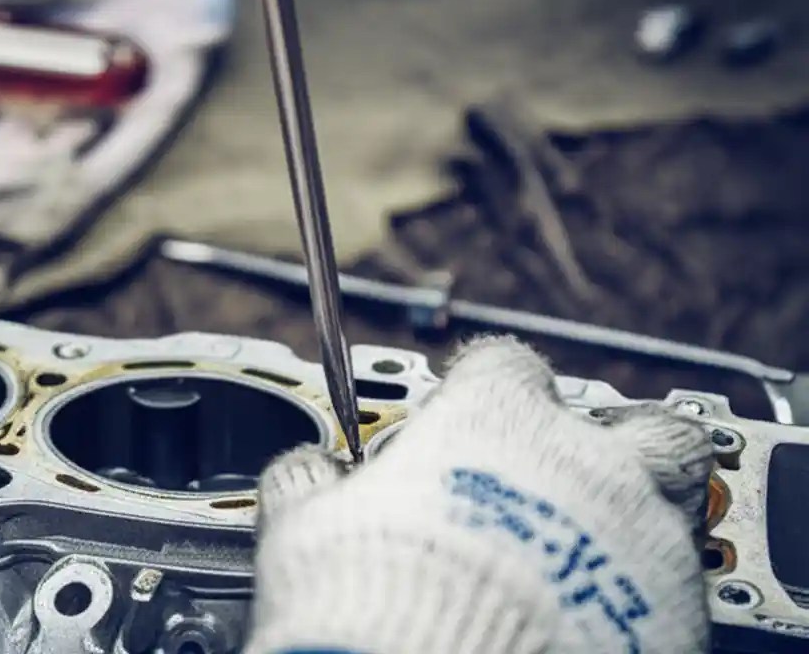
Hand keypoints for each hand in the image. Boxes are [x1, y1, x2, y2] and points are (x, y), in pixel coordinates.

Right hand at [249, 337, 713, 653]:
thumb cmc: (367, 608)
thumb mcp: (305, 527)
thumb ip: (312, 480)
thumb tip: (304, 470)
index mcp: (493, 423)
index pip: (505, 363)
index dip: (484, 388)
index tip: (466, 418)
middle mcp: (582, 465)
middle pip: (630, 419)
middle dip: (605, 440)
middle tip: (564, 474)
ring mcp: (639, 540)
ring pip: (673, 496)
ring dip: (634, 511)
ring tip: (586, 547)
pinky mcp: (672, 615)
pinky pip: (672, 584)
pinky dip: (637, 591)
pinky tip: (589, 615)